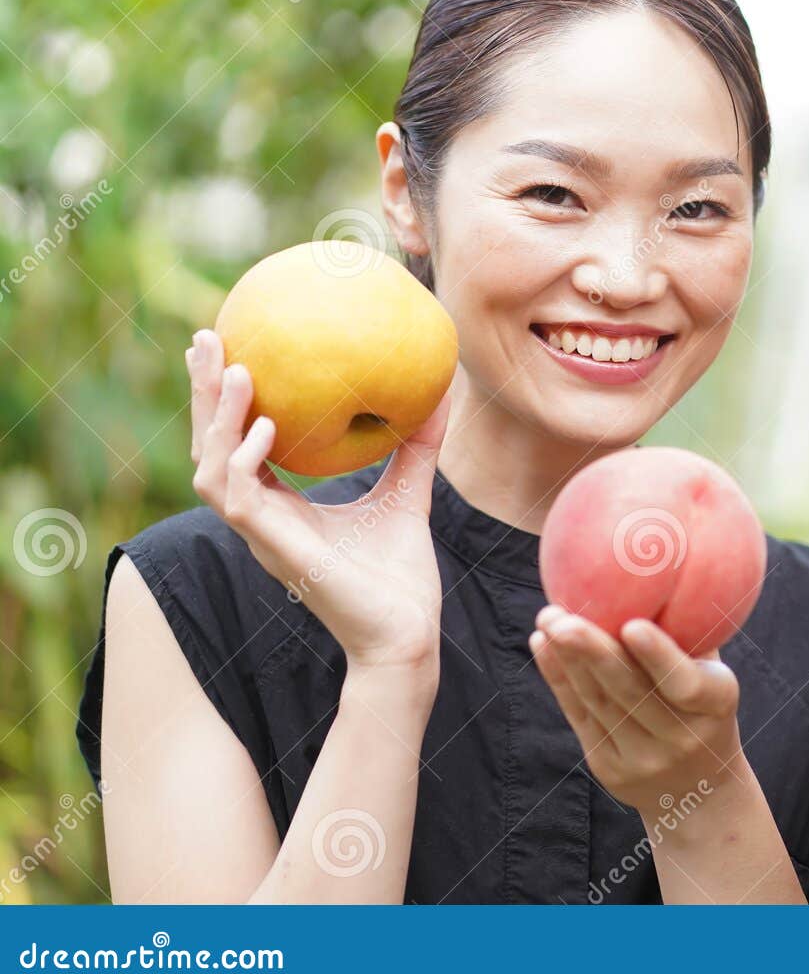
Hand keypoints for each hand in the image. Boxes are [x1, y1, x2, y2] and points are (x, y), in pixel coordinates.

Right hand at [187, 329, 447, 672]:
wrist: (406, 634)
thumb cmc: (402, 577)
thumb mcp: (408, 496)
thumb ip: (416, 448)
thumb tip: (440, 395)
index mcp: (283, 508)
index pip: (237, 445)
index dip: (226, 401)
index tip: (231, 349)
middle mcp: (261, 520)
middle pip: (209, 447)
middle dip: (203, 395)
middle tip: (207, 339)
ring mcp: (262, 536)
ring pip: (210, 468)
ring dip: (219, 418)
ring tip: (241, 371)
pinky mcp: (276, 551)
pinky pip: (239, 498)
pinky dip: (245, 458)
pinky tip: (266, 425)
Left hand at [530, 607, 743, 813]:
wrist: (699, 787)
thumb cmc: (704, 703)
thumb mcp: (713, 671)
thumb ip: (693, 628)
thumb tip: (664, 560)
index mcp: (716, 704)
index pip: (685, 683)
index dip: (659, 656)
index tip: (632, 624)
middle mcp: (681, 737)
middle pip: (629, 692)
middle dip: (591, 651)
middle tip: (561, 613)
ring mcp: (643, 759)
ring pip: (598, 703)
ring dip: (567, 658)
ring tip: (548, 617)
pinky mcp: (609, 768)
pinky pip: (579, 717)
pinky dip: (559, 678)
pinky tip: (542, 644)